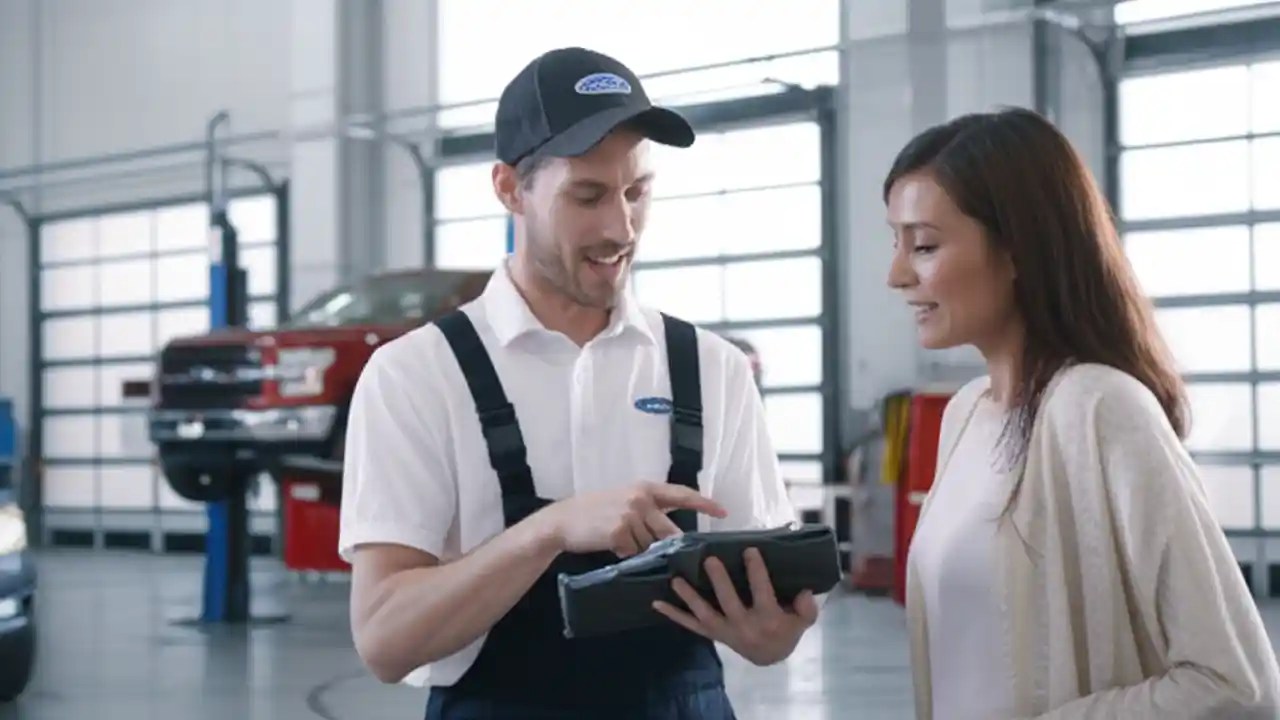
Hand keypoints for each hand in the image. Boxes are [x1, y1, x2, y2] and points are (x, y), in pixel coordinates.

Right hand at [540, 482, 727, 556]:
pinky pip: (633, 552)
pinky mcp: (619, 532)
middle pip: (668, 531)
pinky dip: (625, 553)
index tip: (723, 511)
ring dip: (638, 549)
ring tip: (619, 540)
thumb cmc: (595, 512)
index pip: (681, 494)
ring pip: (649, 545)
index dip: (704, 503)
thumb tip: (672, 535)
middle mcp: (640, 499)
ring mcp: (630, 514)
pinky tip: (611, 545)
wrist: (563, 521)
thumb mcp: (624, 501)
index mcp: (645, 488)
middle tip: (664, 553)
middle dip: (667, 546)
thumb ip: (649, 510)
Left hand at [652, 547, 818, 666]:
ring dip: (689, 598)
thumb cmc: (787, 628)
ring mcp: (725, 631)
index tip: (750, 550)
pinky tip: (656, 603)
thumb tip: (805, 590)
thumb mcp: (803, 620)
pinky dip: (673, 615)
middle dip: (719, 582)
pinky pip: (691, 625)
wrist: (769, 656)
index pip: (762, 594)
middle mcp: (744, 626)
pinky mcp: (712, 634)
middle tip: (709, 559)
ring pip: (705, 615)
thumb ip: (807, 607)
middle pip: (730, 603)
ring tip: (676, 580)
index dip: (756, 573)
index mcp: (768, 619)